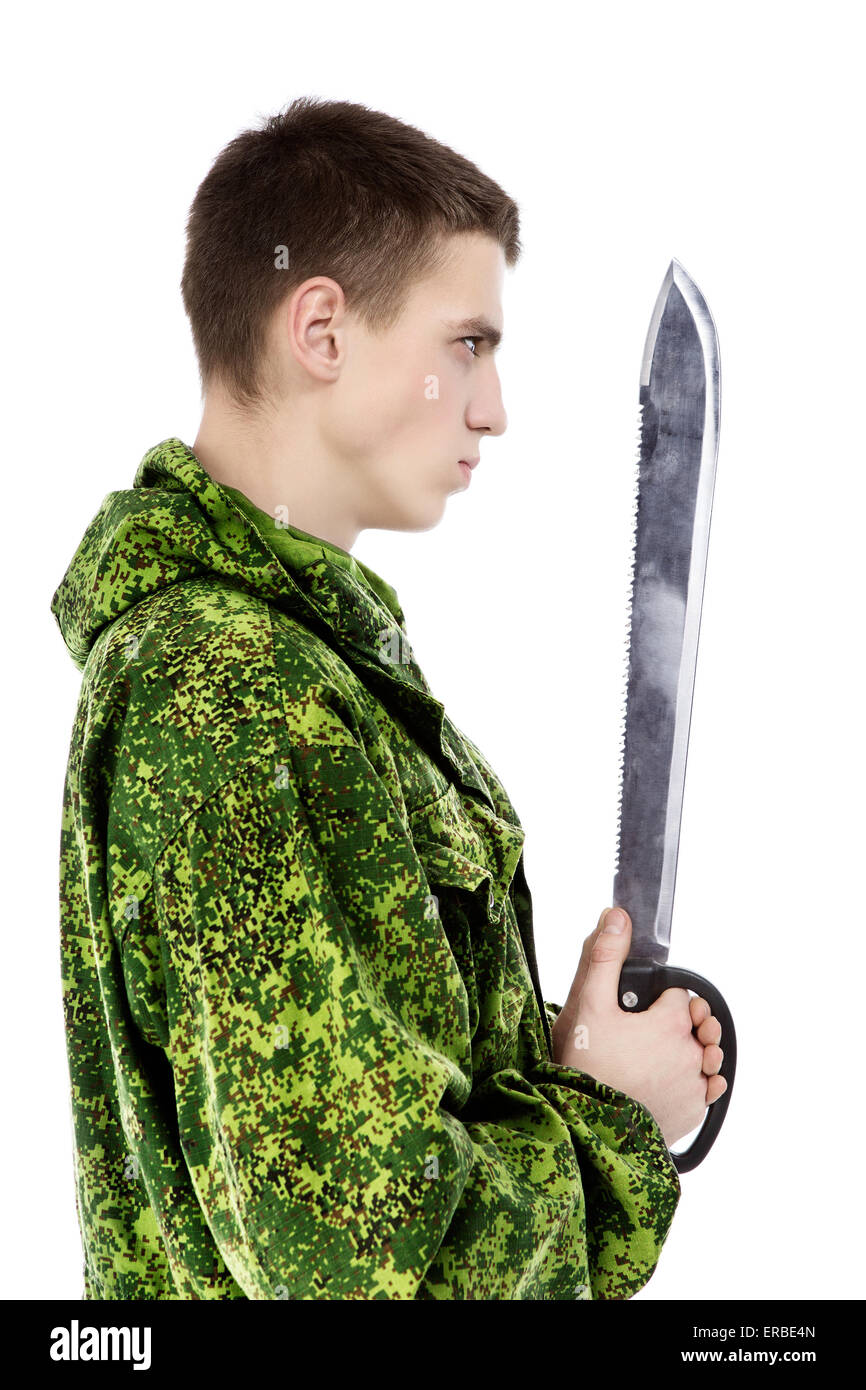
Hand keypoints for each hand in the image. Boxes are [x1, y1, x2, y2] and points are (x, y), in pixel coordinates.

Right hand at [550, 907, 726, 1148]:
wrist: (591, 1129)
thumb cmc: (589, 1068)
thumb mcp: (590, 1006)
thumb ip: (605, 957)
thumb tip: (617, 916)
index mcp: (673, 1022)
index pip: (681, 994)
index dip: (661, 997)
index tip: (641, 1009)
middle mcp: (693, 1053)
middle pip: (697, 1025)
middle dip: (680, 1023)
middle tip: (649, 1032)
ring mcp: (696, 1085)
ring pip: (704, 1057)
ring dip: (690, 1053)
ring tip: (659, 1058)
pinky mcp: (694, 1113)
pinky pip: (705, 1090)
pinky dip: (692, 1084)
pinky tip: (666, 1083)